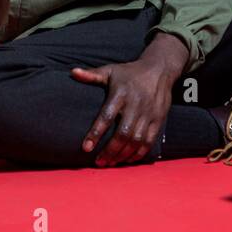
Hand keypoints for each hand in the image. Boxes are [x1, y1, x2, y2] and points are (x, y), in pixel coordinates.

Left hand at [70, 34, 186, 165]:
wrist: (159, 69)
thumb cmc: (129, 73)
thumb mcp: (111, 70)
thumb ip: (92, 75)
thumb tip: (72, 73)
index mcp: (120, 94)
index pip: (106, 116)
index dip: (96, 133)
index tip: (86, 148)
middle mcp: (135, 105)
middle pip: (122, 134)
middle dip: (110, 151)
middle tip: (99, 162)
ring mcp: (148, 113)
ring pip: (136, 140)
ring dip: (123, 155)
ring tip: (111, 163)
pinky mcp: (158, 119)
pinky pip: (149, 141)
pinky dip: (139, 153)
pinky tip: (128, 160)